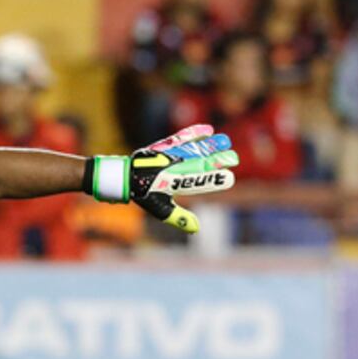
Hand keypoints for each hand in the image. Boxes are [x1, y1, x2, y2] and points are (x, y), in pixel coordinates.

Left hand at [88, 124, 238, 233]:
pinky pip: (180, 138)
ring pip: (191, 149)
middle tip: (234, 158)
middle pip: (197, 164)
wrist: (124, 177)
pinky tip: (208, 129)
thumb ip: (179, 217)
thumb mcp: (160, 208)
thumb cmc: (144, 194)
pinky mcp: (162, 146)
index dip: (212, 180)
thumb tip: (196, 229)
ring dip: (209, 145)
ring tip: (226, 141)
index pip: (196, 182)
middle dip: (216, 161)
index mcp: (170, 184)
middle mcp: (170, 168)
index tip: (229, 179)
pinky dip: (194, 132)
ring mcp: (166, 155)